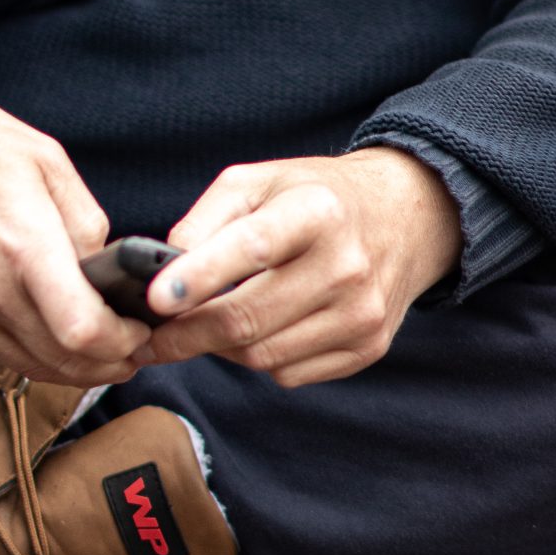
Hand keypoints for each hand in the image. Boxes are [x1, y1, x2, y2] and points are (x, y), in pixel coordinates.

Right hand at [0, 104, 149, 385]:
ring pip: (30, 365)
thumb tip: (106, 276)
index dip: (122, 343)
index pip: (83, 331)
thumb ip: (87, 225)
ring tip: (97, 348)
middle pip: (62, 361)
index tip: (138, 332)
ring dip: (71, 367)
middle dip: (107, 363)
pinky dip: (29, 350)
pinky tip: (46, 330)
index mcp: (24, 245)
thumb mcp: (48, 162)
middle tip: (129, 351)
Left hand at [140, 148, 461, 389]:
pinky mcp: (368, 347)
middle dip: (186, 334)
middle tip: (149, 339)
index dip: (199, 277)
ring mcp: (362, 313)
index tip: (155, 299)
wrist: (406, 218)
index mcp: (317, 211)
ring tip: (206, 325)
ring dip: (221, 348)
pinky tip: (259, 331)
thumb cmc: (316, 197)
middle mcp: (347, 264)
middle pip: (248, 319)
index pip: (251, 248)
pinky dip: (259, 358)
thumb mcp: (261, 180)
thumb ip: (205, 217)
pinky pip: (288, 374)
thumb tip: (161, 268)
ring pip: (262, 356)